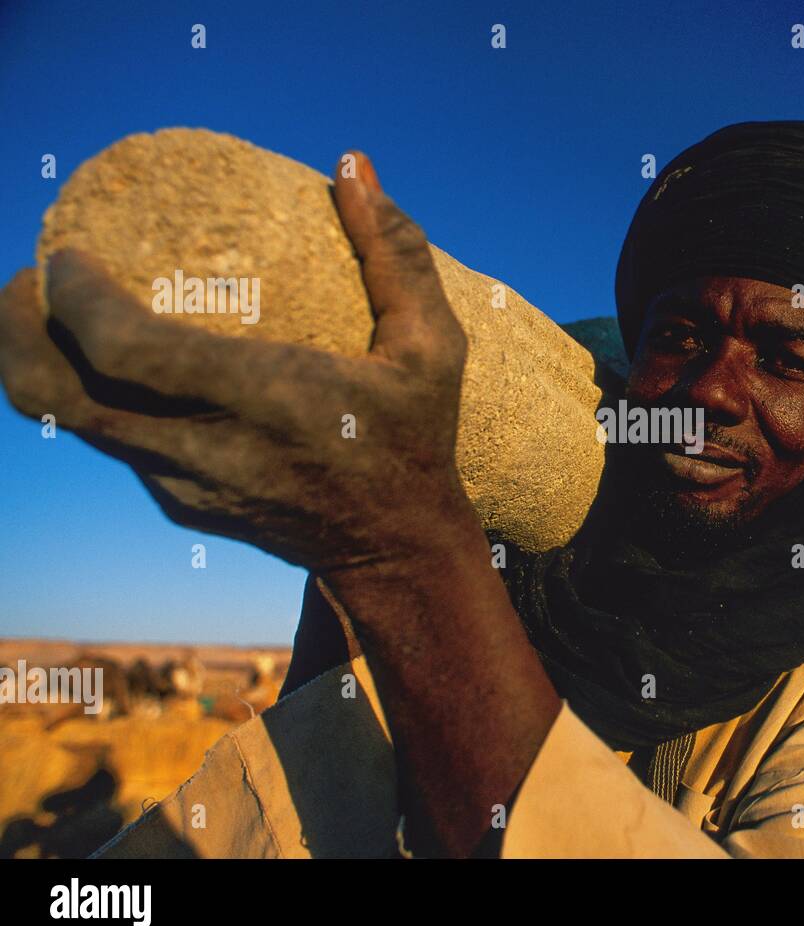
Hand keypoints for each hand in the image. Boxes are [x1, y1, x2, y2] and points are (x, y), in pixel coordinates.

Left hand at [0, 153, 467, 575]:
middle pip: (55, 392)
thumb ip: (396, 253)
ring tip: (60, 308)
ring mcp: (182, 483)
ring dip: (41, 359)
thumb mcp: (432, 347)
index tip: (68, 252)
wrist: (398, 552)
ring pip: (66, 422)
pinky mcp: (178, 502)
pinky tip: (118, 360)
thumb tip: (351, 164)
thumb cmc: (416, 440)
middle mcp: (205, 448)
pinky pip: (106, 439)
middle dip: (18, 326)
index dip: (73, 298)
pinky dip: (89, 392)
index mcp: (264, 401)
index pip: (124, 351)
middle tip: (35, 275)